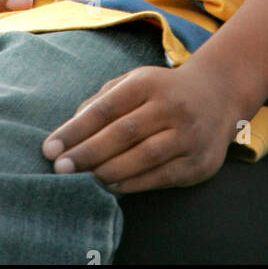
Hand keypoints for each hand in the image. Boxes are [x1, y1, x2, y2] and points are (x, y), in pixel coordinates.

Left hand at [41, 53, 242, 192]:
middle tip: (60, 168)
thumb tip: (70, 128)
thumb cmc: (164, 91)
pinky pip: (160, 177)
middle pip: (122, 133)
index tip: (49, 148)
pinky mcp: (198, 162)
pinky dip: (132, 184)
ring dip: (107, 171)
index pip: (106, 108)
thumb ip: (102, 100)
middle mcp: (171, 106)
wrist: (218, 95)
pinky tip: (111, 186)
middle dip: (86, 153)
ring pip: (142, 157)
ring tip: (82, 179)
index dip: (75, 129)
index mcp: (149, 83)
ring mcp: (188, 135)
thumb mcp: (135, 82)